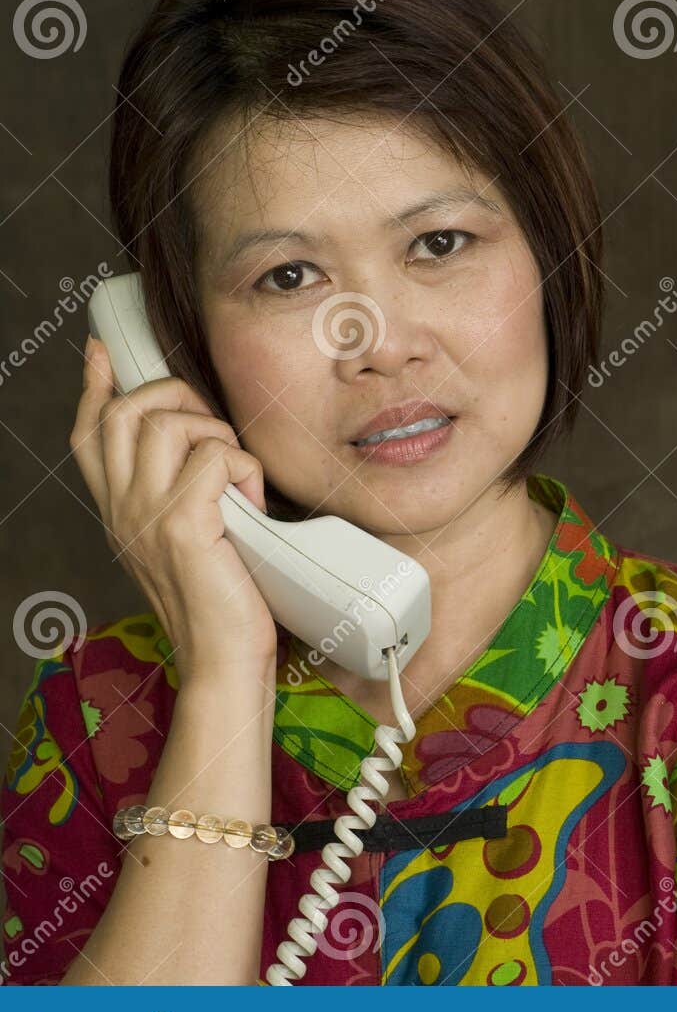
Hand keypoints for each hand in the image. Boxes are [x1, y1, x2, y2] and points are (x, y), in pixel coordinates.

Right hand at [70, 336, 277, 688]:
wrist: (224, 660)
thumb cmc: (223, 600)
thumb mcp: (190, 536)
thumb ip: (182, 490)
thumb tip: (196, 443)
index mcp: (119, 509)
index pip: (89, 432)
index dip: (96, 385)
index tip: (103, 351)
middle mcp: (121, 508)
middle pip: (127, 411)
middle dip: (177, 400)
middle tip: (216, 433)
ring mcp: (145, 516)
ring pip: (167, 424)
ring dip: (218, 437)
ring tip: (238, 480)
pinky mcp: (182, 526)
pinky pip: (214, 458)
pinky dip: (246, 470)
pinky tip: (253, 506)